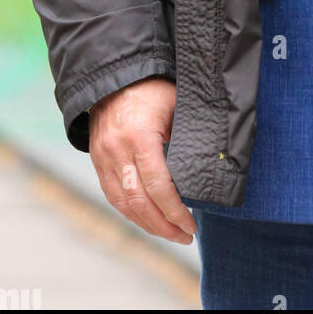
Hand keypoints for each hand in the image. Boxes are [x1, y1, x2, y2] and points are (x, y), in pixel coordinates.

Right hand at [89, 75, 196, 244]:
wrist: (113, 77)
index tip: (192, 224)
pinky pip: (113, 196)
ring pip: (124, 204)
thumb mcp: (176, 103)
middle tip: (185, 236)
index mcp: (139, 136)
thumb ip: (189, 133)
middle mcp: (117, 151)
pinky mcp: (98, 162)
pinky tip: (149, 221)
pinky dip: (131, 213)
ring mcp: (103, 158)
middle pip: (139, 201)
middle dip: (163, 225)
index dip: (175, 210)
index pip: (157, 184)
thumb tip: (214, 160)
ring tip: (171, 234)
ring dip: (148, 225)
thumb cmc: (152, 88)